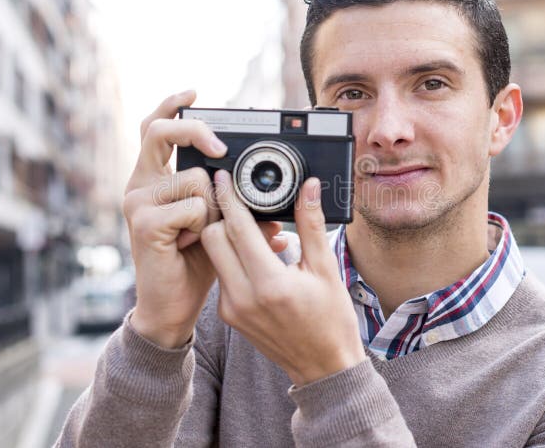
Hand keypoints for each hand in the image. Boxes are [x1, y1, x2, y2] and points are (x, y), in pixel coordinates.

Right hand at [123, 91, 287, 347]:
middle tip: (221, 147)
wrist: (173, 307)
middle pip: (160, 132)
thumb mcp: (223, 227)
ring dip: (213, 210)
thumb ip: (240, 205)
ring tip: (198, 236)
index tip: (194, 91)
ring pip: (196, 179)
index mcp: (156, 179)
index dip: (172, 106)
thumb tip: (281, 196)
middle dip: (194, 130)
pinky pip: (195, 208)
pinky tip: (187, 247)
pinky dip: (204, 227)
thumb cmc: (196, 264)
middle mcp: (140, 184)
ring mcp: (138, 202)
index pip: (156, 129)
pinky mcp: (143, 222)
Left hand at [200, 170, 364, 385]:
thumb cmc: (331, 320)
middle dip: (222, 215)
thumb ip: (312, 225)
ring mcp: (232, 309)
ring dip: (226, 236)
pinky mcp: (228, 316)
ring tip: (253, 228)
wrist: (323, 368)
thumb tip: (309, 187)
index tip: (223, 177)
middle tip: (239, 201)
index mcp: (270, 283)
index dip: (229, 198)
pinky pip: (221, 275)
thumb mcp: (325, 270)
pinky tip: (255, 255)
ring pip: (214, 256)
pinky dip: (232, 258)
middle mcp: (243, 297)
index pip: (238, 228)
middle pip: (213, 238)